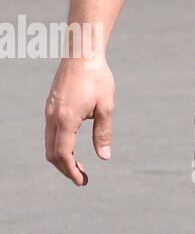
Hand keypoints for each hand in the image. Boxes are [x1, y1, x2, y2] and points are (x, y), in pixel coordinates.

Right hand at [45, 56, 115, 185]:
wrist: (82, 53)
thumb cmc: (97, 77)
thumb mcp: (106, 106)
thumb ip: (103, 132)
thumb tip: (104, 156)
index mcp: (66, 119)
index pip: (63, 154)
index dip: (71, 171)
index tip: (82, 180)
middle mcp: (52, 118)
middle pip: (52, 153)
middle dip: (65, 168)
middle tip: (82, 177)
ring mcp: (49, 112)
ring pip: (49, 143)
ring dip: (61, 157)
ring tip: (78, 164)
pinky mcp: (50, 106)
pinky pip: (50, 132)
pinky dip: (58, 144)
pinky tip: (72, 144)